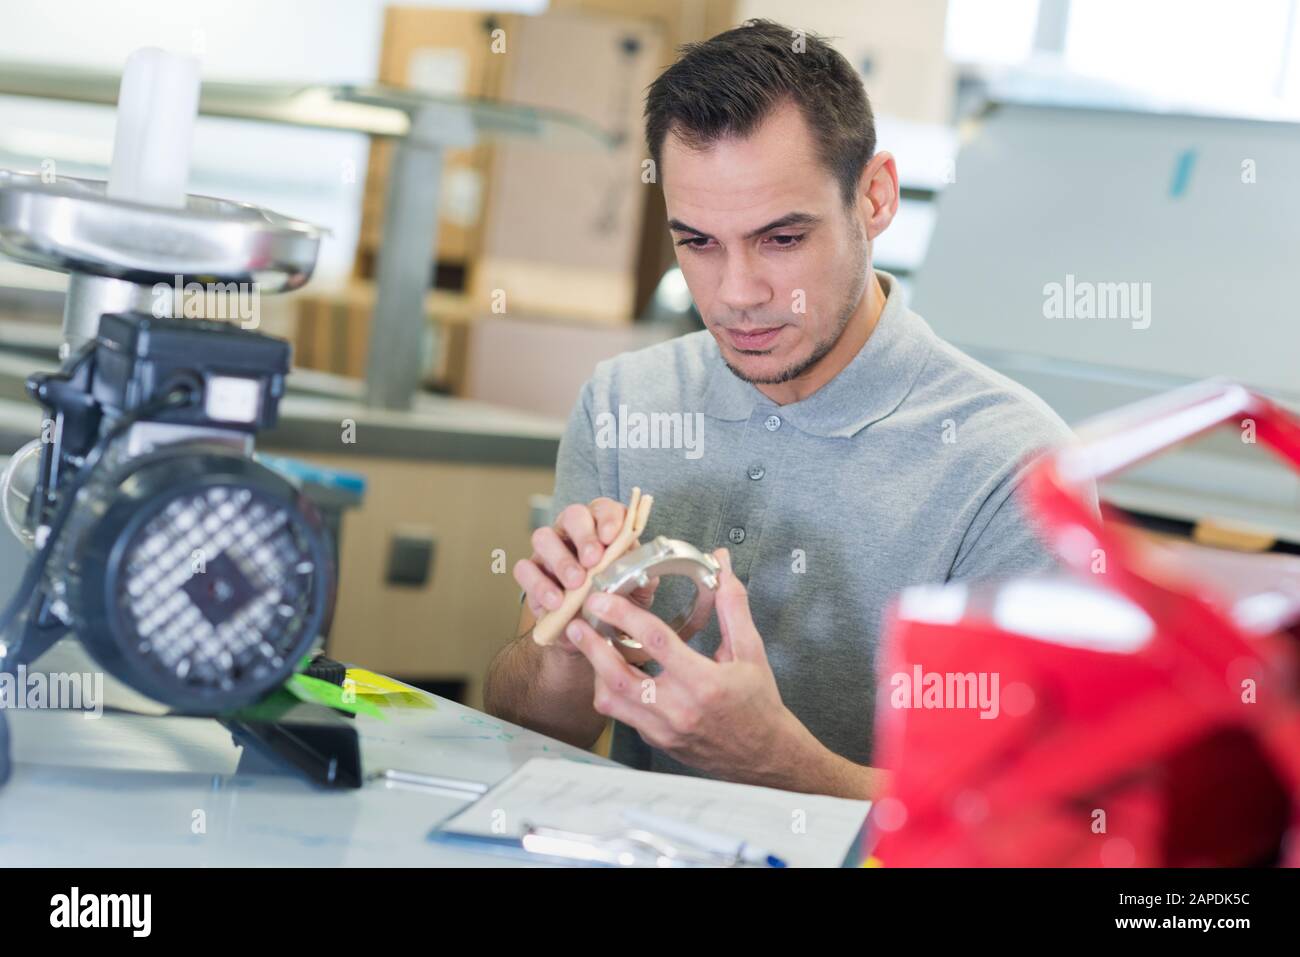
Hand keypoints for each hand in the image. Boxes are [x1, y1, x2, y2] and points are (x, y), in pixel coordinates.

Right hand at [513, 498, 657, 656]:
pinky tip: (556, 602)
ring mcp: (549, 551)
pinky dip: (538, 584)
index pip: (604, 509)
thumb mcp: (637, 589)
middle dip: (584, 536)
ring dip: (560, 560)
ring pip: (542, 537)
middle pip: (572, 516)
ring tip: (575, 584)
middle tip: (593, 561)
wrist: (595, 631)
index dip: (608, 519)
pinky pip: (524, 569)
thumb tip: (641, 569)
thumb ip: (640, 576)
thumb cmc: (616, 600)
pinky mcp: (532, 574)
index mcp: (603, 527)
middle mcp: (573, 533)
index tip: (612, 537)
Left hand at [564, 548, 806, 781]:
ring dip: (596, 671)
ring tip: (590, 645)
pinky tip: (612, 670)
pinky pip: (623, 715)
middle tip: (578, 622)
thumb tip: (722, 563)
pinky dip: (613, 691)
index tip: (603, 598)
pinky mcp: (656, 741)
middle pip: (619, 677)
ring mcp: (664, 730)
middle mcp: (679, 710)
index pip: (656, 642)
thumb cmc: (758, 702)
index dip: (625, 615)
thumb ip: (732, 605)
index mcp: (704, 683)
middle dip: (592, 647)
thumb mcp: (751, 651)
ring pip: (612, 701)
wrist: (763, 756)